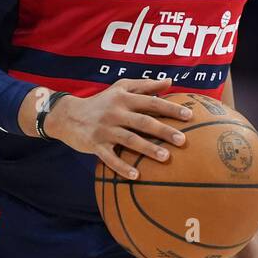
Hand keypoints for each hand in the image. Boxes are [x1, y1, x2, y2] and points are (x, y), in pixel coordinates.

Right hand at [40, 78, 192, 179]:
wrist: (67, 115)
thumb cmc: (101, 101)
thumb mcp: (120, 88)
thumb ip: (145, 85)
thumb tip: (170, 81)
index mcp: (124, 98)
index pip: (151, 102)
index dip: (170, 108)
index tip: (189, 116)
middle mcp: (116, 113)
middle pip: (144, 122)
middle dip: (164, 131)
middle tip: (183, 140)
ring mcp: (105, 130)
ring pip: (129, 140)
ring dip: (148, 149)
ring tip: (166, 157)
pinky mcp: (95, 145)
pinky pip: (110, 158)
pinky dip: (122, 167)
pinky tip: (137, 175)